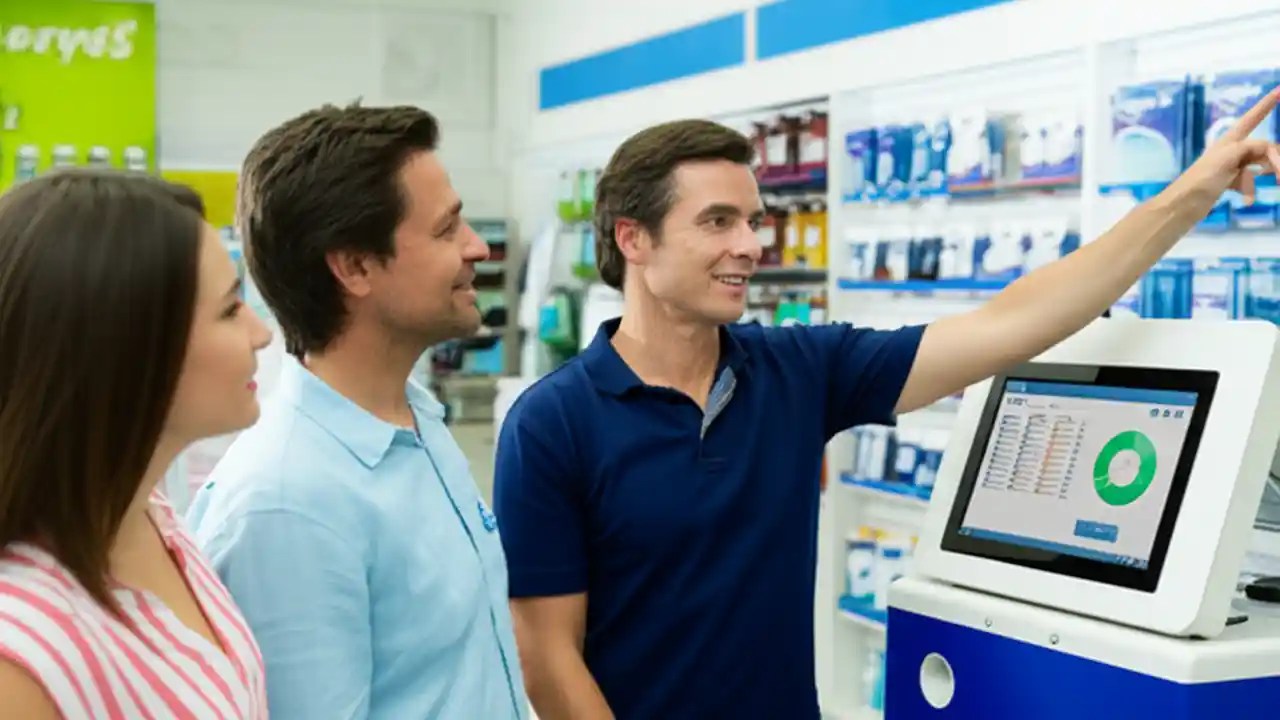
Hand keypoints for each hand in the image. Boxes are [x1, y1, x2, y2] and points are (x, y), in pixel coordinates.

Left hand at [1165, 86, 1279, 211]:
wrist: (1182, 206)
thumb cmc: (1201, 180)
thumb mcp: (1226, 158)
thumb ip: (1248, 148)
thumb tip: (1265, 150)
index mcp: (1230, 140)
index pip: (1252, 118)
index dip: (1266, 104)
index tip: (1279, 89)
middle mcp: (1232, 150)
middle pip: (1264, 148)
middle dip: (1277, 159)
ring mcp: (1231, 166)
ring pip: (1259, 165)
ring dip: (1268, 174)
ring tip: (1276, 184)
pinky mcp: (1228, 182)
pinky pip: (1248, 182)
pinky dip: (1250, 190)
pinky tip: (1248, 201)